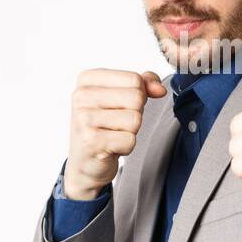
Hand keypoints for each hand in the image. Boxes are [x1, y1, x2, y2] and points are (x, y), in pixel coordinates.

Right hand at [63, 69, 165, 199]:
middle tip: (116, 124)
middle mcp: (81, 96)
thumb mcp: (121, 98)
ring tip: (112, 135)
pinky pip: (130, 140)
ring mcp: (84, 118)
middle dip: (135, 114)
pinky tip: (110, 147)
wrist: (86, 163)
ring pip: (135, 119)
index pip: (134, 79)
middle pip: (136, 97)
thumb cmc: (105, 127)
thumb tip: (160, 89)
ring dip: (130, 132)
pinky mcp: (91, 141)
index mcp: (87, 79)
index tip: (119, 107)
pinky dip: (126, 147)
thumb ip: (143, 85)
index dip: (138, 95)